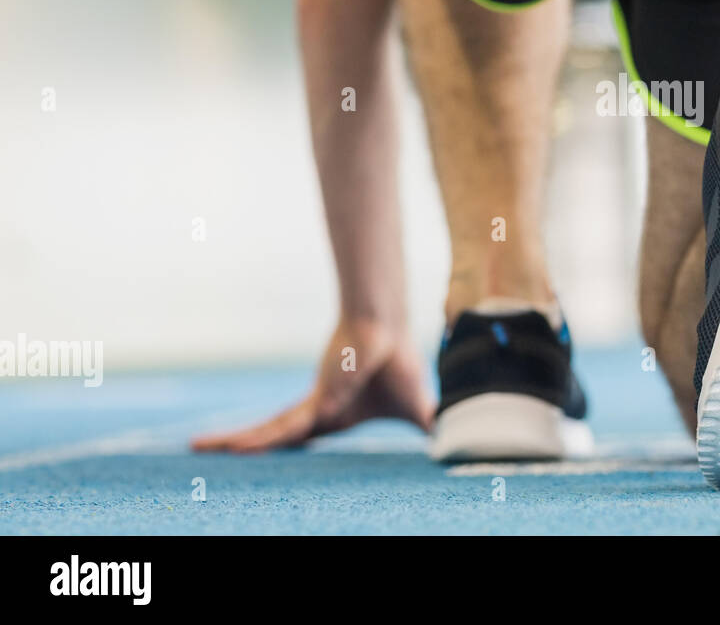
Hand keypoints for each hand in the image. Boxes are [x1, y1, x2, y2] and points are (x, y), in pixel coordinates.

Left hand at [191, 319, 433, 452]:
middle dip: (241, 444)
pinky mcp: (317, 399)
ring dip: (237, 442)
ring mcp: (314, 405)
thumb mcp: (415, 409)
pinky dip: (260, 439)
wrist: (388, 332)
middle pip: (274, 436)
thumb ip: (425, 426)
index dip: (275, 449)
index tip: (250, 459)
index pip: (299, 439)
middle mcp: (317, 412)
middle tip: (205, 450)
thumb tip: (448, 444)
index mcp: (334, 417)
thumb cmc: (399, 364)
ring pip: (271, 433)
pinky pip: (285, 426)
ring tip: (198, 447)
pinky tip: (234, 448)